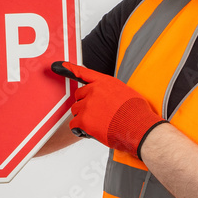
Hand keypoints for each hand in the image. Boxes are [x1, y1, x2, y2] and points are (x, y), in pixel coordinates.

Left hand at [51, 61, 165, 159]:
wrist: (139, 128)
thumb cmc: (137, 113)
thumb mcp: (126, 93)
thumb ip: (112, 91)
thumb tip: (108, 98)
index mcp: (105, 82)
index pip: (84, 73)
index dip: (70, 69)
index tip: (57, 65)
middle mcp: (94, 90)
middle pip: (79, 96)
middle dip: (85, 105)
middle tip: (97, 115)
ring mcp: (88, 104)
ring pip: (76, 111)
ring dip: (84, 118)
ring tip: (100, 124)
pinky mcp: (84, 119)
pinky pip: (74, 125)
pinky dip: (80, 130)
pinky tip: (92, 132)